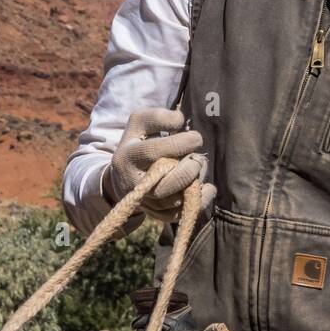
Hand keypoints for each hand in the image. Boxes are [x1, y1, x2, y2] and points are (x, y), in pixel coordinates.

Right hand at [103, 107, 211, 221]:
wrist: (124, 177)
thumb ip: (159, 116)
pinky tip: (205, 187)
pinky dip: (199, 200)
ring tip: (198, 168)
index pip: (154, 151)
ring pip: (176, 200)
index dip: (181, 143)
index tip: (196, 137)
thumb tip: (179, 120)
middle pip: (166, 185)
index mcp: (128, 156)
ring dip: (196, 183)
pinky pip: (181, 213)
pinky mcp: (157, 214)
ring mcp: (145, 202)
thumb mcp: (139, 123)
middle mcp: (134, 183)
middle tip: (197, 158)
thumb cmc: (138, 143)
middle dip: (190, 169)